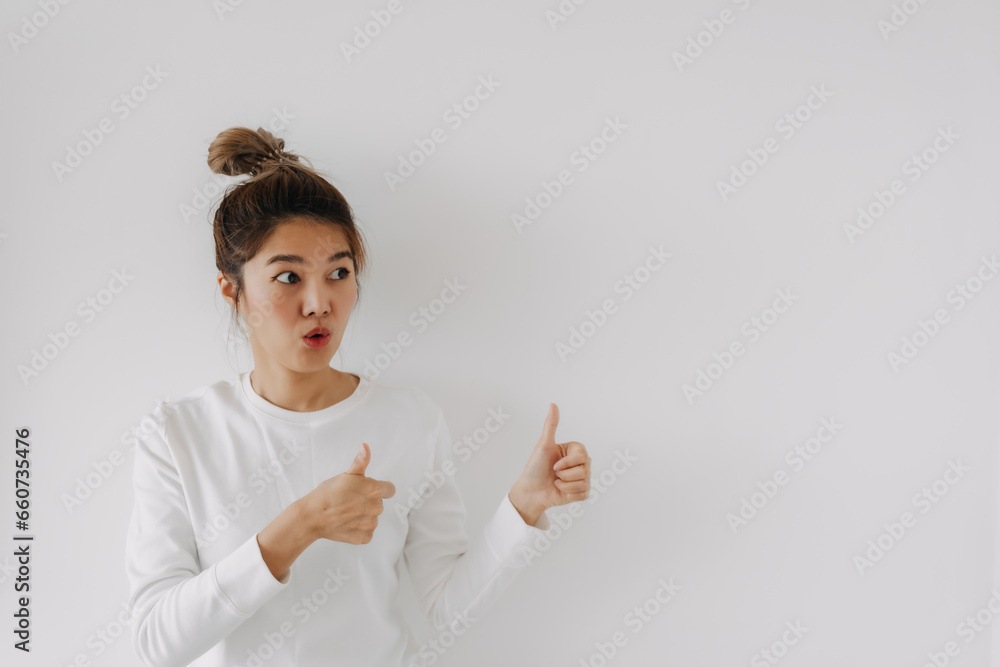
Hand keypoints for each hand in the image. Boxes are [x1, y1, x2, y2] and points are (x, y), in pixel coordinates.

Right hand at [302, 442, 395, 544]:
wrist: (313, 516)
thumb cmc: (328, 493)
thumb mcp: (346, 474)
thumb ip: (360, 462)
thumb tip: (366, 447)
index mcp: (374, 490)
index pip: (390, 489)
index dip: (380, 489)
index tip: (367, 491)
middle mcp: (376, 507)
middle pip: (379, 504)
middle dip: (368, 502)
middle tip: (350, 500)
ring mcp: (370, 524)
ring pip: (372, 518)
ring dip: (363, 516)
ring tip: (346, 512)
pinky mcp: (364, 537)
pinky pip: (367, 532)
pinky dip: (358, 529)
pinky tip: (346, 523)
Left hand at [511, 403, 590, 518]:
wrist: (531, 491)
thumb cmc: (535, 467)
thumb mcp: (543, 445)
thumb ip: (551, 425)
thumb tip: (553, 404)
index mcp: (574, 451)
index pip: (582, 455)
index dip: (567, 463)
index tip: (554, 465)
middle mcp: (581, 463)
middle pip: (584, 470)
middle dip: (564, 474)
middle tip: (554, 474)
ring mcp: (583, 478)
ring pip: (583, 482)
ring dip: (565, 485)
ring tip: (556, 482)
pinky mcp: (582, 492)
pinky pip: (583, 494)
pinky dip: (568, 494)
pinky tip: (560, 491)